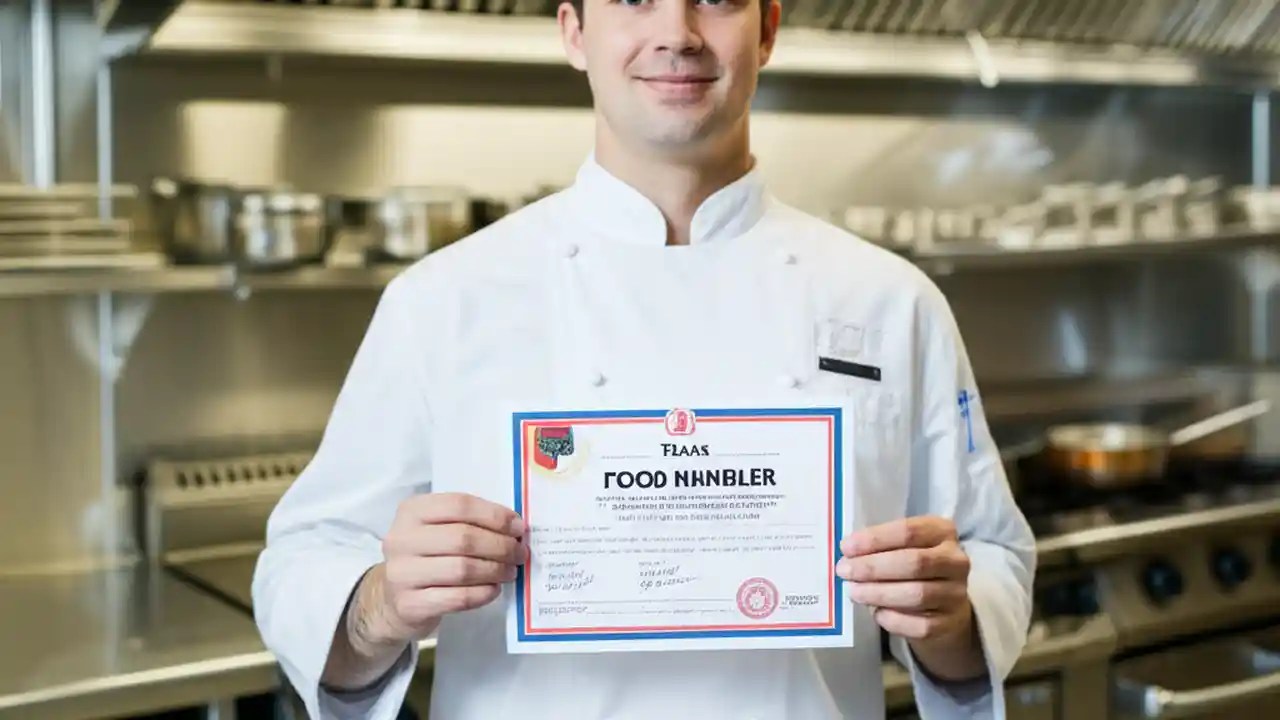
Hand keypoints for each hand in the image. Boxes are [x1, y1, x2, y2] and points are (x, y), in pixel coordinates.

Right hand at [362, 493, 528, 646]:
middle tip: (519, 553)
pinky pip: (458, 598)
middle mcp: (402, 539)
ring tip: (510, 571)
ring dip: (495, 570)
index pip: (460, 505)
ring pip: (463, 569)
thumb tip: (515, 527)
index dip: (495, 515)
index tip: (518, 527)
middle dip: (500, 546)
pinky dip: (483, 593)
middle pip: (464, 538)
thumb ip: (470, 522)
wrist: (394, 597)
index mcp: (412, 511)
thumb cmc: (427, 555)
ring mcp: (402, 573)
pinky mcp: (410, 604)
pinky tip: (493, 589)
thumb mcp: (438, 528)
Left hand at [837, 516, 984, 680]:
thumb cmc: (914, 566)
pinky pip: (919, 624)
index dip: (875, 539)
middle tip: (844, 571)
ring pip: (916, 594)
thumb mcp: (902, 545)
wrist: (943, 605)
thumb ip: (880, 546)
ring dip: (878, 593)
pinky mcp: (950, 622)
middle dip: (873, 567)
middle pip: (913, 562)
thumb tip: (847, 554)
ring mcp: (956, 593)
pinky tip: (876, 613)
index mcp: (942, 531)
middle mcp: (956, 561)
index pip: (908, 530)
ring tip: (854, 591)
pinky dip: (893, 619)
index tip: (846, 547)